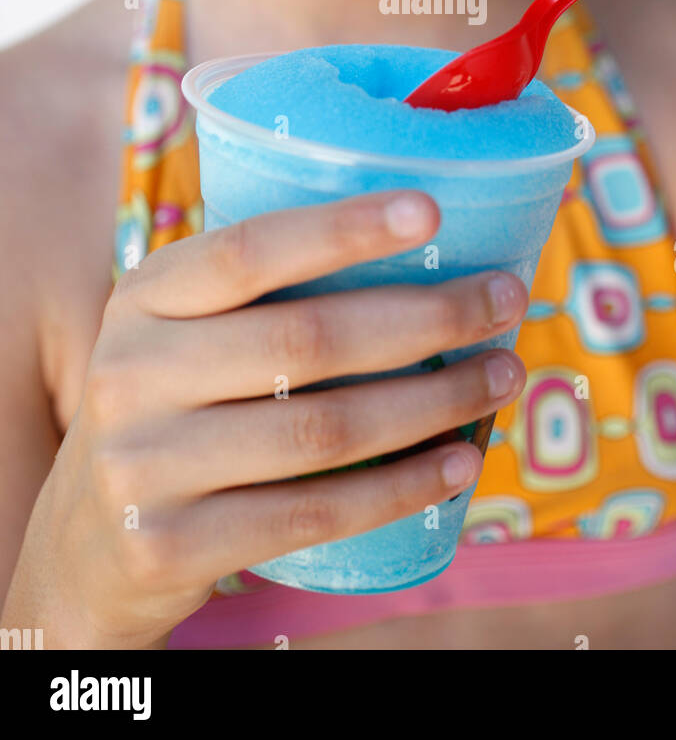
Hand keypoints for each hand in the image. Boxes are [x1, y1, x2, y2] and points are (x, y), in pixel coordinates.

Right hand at [0, 191, 525, 647]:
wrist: (90, 537)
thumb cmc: (179, 402)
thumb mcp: (185, 329)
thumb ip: (261, 291)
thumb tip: (426, 240)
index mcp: (144, 295)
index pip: (250, 249)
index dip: (343, 228)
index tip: (432, 210)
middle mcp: (132, 372)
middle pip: (308, 339)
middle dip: (428, 315)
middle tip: (505, 299)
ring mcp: (145, 464)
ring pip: (326, 428)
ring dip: (436, 402)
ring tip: (503, 375)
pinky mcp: (172, 545)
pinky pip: (316, 512)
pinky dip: (402, 487)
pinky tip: (459, 464)